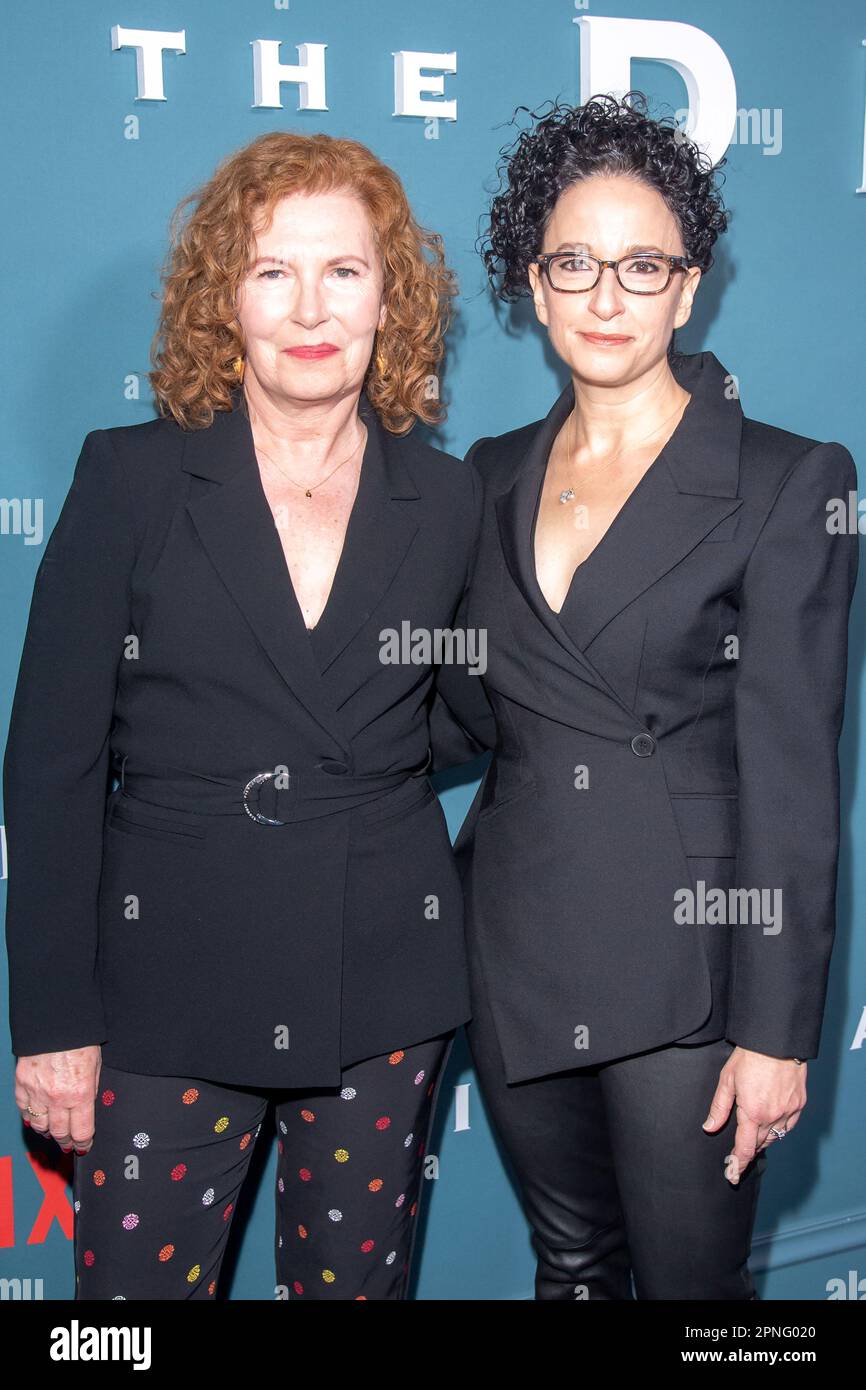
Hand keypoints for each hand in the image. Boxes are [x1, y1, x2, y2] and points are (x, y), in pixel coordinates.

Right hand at [15, 1046, 101, 1154]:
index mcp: (80, 1093)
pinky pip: (24, 1109)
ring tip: (53, 1133)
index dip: (83, 1144)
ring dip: (47, 1132)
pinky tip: (35, 1119)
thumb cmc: (80, 1039)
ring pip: (39, 1125)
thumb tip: (87, 1109)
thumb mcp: (96, 1066)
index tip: (84, 1147)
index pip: (81, 1132)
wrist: (57, 1021)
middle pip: (60, 1133)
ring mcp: (37, 1092)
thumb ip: (91, 1091)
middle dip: (65, 1141)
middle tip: (68, 1144)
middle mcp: (57, 1097)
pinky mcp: (22, 1084)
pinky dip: (29, 1117)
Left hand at [701, 1046, 806, 1184]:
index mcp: (752, 1113)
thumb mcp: (727, 1080)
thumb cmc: (750, 1057)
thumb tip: (709, 1127)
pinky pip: (789, 1126)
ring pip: (775, 1136)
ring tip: (753, 1139)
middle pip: (760, 1144)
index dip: (738, 1163)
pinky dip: (779, 1129)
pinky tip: (771, 1125)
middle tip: (739, 1155)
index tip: (733, 1174)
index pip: (745, 1148)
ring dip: (763, 1140)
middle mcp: (773, 1116)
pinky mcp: (799, 1104)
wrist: (776, 1041)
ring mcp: (789, 1111)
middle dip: (749, 1150)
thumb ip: (719, 1108)